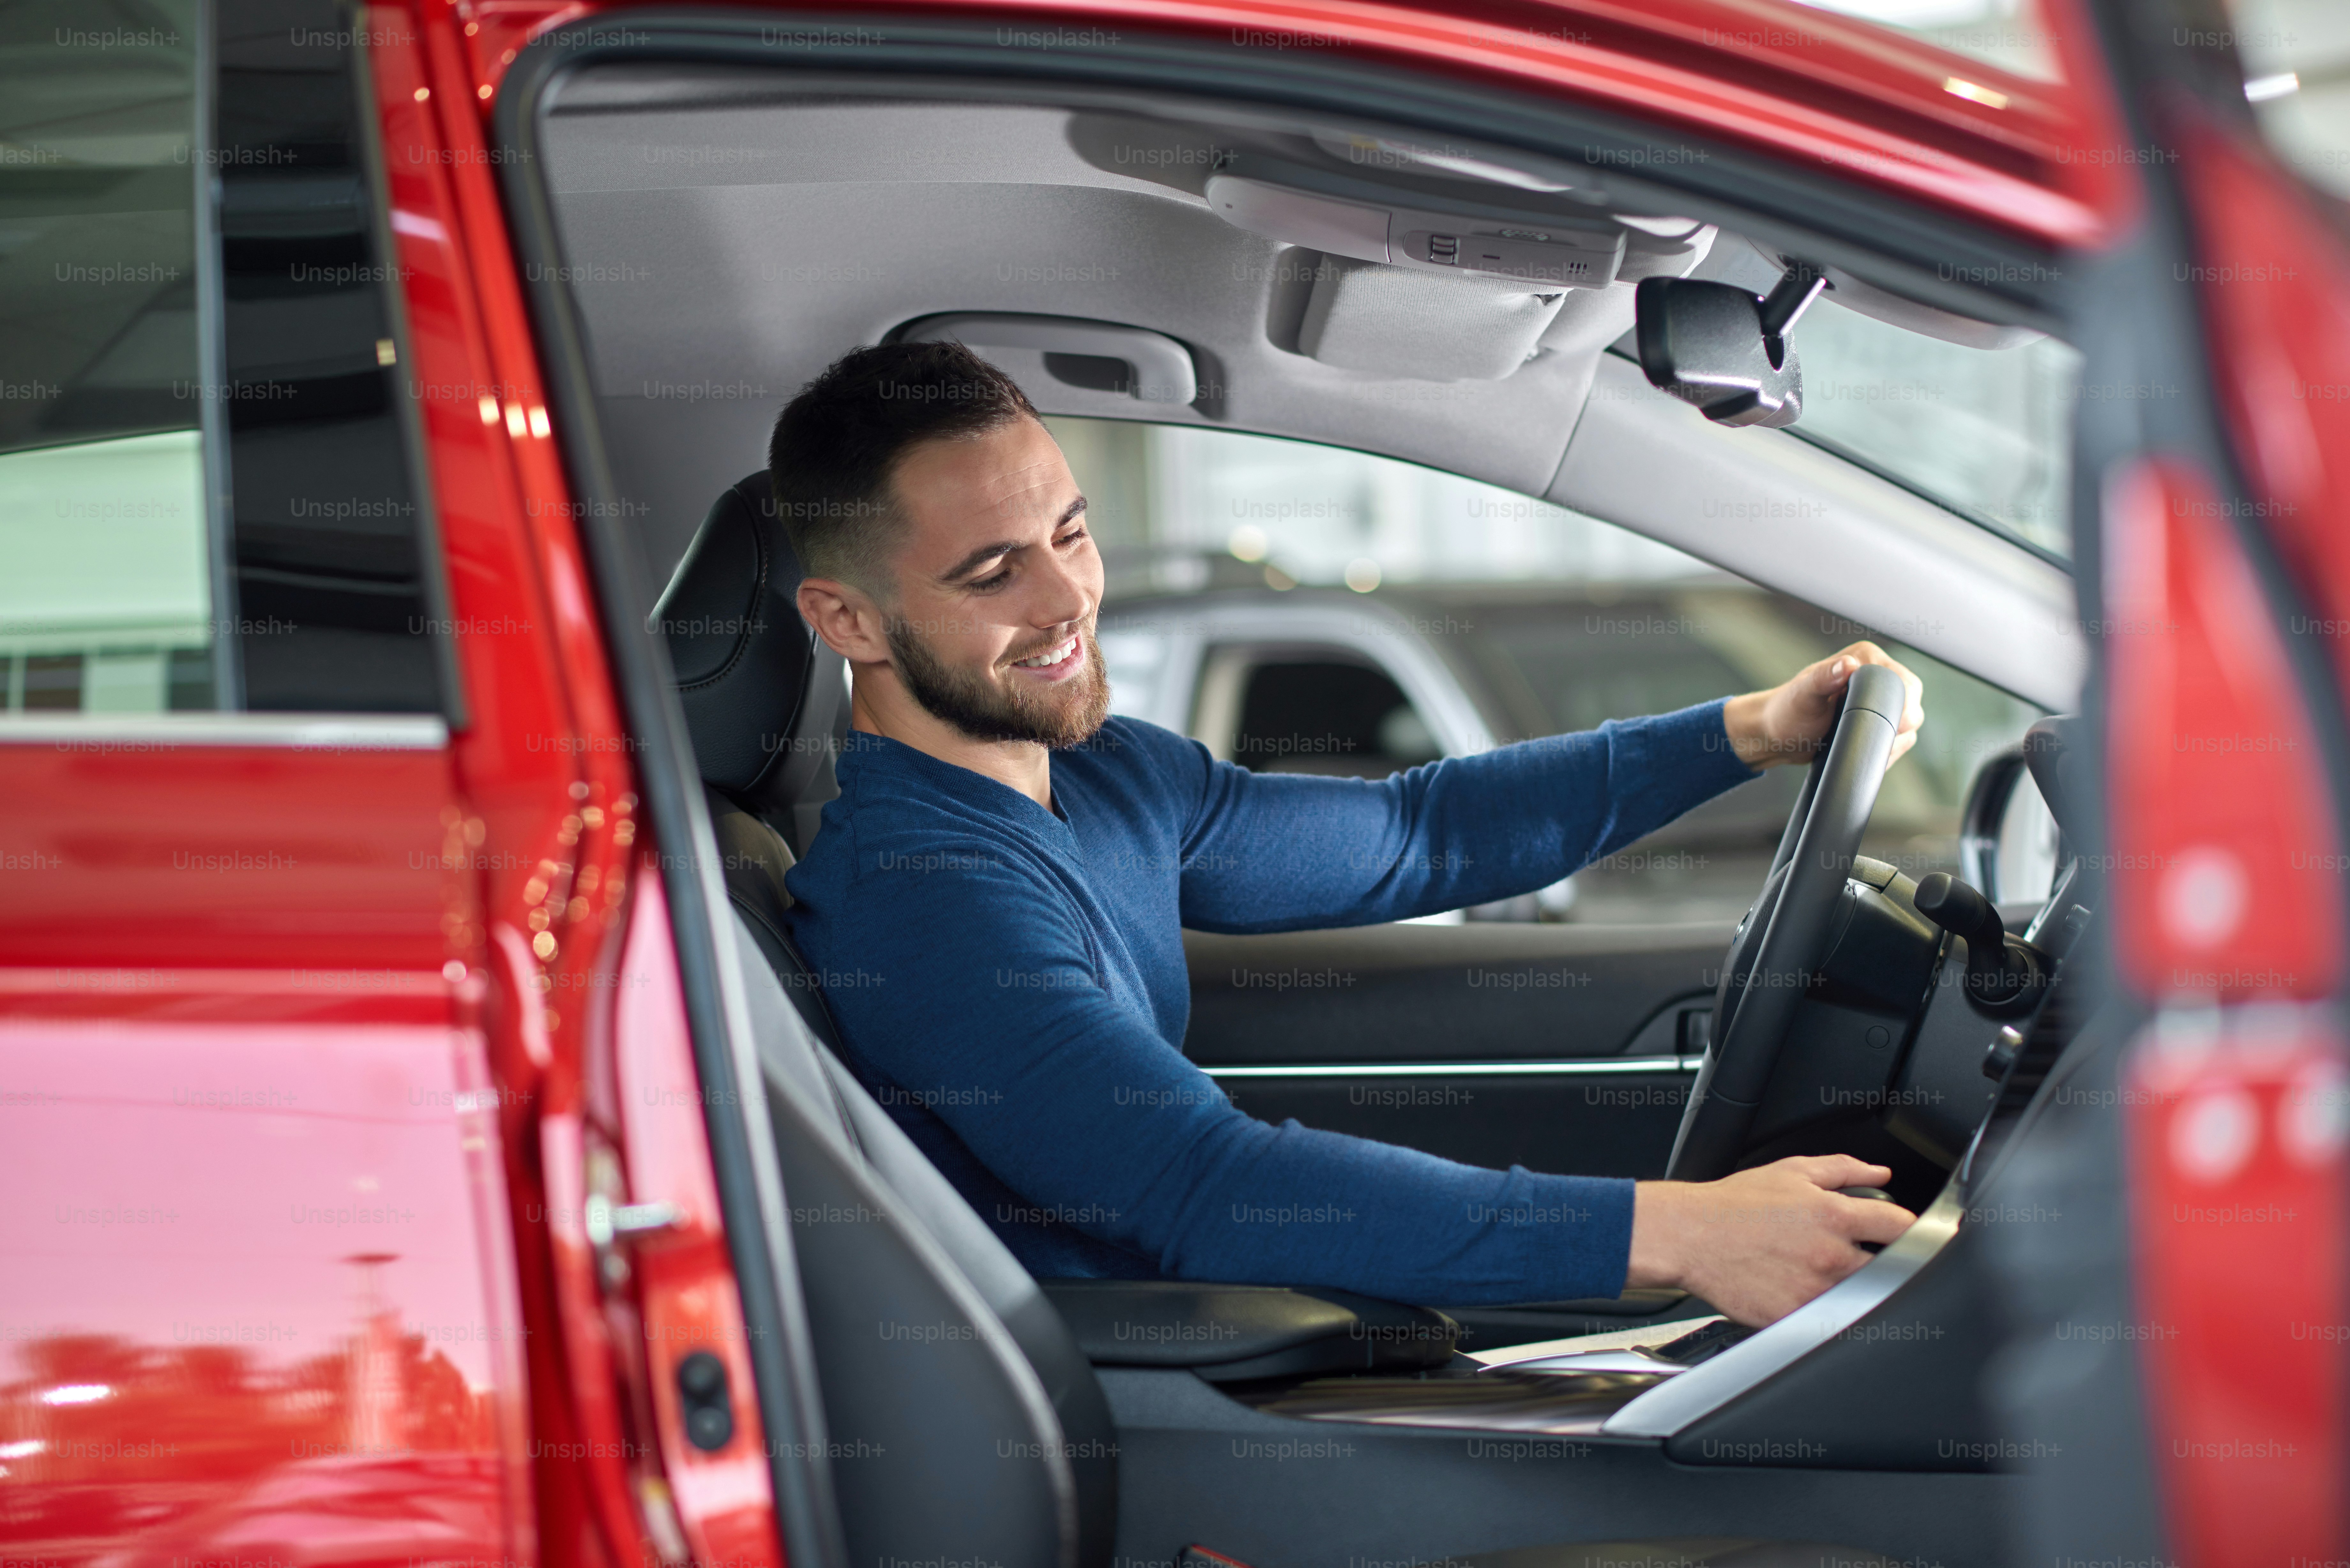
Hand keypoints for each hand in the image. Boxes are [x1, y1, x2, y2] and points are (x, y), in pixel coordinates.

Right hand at [1626, 1155, 1916, 1325]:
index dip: (1910, 1228)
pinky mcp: (1794, 1317)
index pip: (1901, 1226)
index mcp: (1834, 1217)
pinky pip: (1827, 1317)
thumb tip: (1881, 1173)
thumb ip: (1844, 1170)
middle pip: (1889, 1268)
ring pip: (1859, 1295)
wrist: (1689, 1236)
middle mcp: (1831, 1257)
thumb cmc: (1735, 1204)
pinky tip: (1804, 1291)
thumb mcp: (1792, 1171)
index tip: (1905, 1232)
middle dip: (1882, 1260)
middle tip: (1862, 1254)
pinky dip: (1825, 1308)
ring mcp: (1814, 1292)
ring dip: (1853, 1285)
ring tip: (1825, 1272)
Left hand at [1721, 641, 1923, 770]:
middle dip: (1901, 724)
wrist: (1779, 736)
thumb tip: (1847, 665)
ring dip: (1896, 740)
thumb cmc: (1787, 711)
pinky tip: (1874, 755)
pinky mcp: (1877, 722)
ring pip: (1908, 722)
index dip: (1904, 702)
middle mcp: (1877, 676)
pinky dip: (1889, 749)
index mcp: (1864, 659)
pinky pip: (1898, 738)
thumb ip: (1824, 677)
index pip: (1901, 678)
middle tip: (1882, 741)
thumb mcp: (1803, 694)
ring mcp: (1879, 701)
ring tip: (1872, 749)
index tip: (1896, 723)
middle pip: (1911, 701)